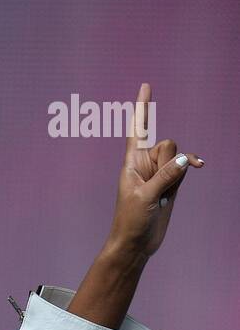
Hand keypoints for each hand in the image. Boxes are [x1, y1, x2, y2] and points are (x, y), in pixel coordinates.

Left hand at [106, 82, 202, 259]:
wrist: (135, 244)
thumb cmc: (130, 221)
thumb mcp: (145, 197)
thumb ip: (165, 176)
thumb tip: (185, 159)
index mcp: (131, 163)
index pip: (137, 129)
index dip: (142, 108)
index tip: (146, 86)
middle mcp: (145, 163)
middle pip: (167, 144)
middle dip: (168, 162)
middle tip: (156, 187)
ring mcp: (159, 173)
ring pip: (177, 156)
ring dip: (176, 172)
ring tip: (163, 195)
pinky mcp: (170, 184)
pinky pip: (184, 166)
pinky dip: (190, 165)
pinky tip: (200, 166)